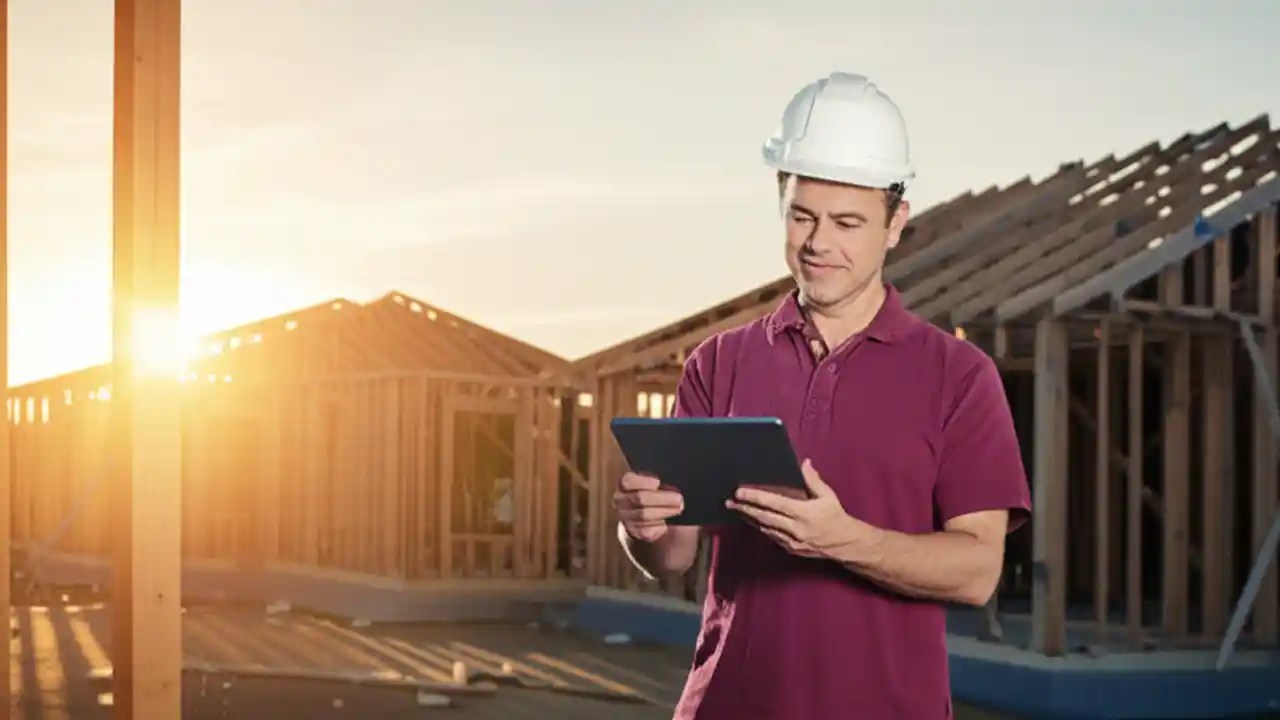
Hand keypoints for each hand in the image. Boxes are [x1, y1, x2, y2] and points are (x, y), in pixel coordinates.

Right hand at [614, 472, 684, 541]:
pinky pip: (646, 530)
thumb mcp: (658, 485)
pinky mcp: (633, 533)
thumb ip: (660, 482)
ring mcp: (625, 517)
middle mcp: (621, 500)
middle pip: (639, 498)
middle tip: (679, 499)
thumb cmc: (658, 497)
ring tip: (678, 509)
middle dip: (662, 498)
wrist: (655, 522)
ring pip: (644, 515)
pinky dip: (659, 527)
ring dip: (664, 512)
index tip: (658, 483)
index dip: (643, 482)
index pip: (628, 481)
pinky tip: (666, 524)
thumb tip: (672, 482)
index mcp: (625, 484)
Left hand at [727, 459, 858, 558]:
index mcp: (804, 513)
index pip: (774, 503)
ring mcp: (791, 541)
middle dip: (744, 509)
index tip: (739, 492)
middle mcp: (795, 529)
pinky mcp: (790, 549)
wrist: (845, 544)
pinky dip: (760, 527)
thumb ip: (813, 480)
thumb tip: (804, 463)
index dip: (755, 497)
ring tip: (735, 509)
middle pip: (763, 517)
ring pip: (764, 528)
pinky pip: (771, 536)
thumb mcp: (828, 496)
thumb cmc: (836, 517)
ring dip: (749, 519)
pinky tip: (751, 520)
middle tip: (729, 502)